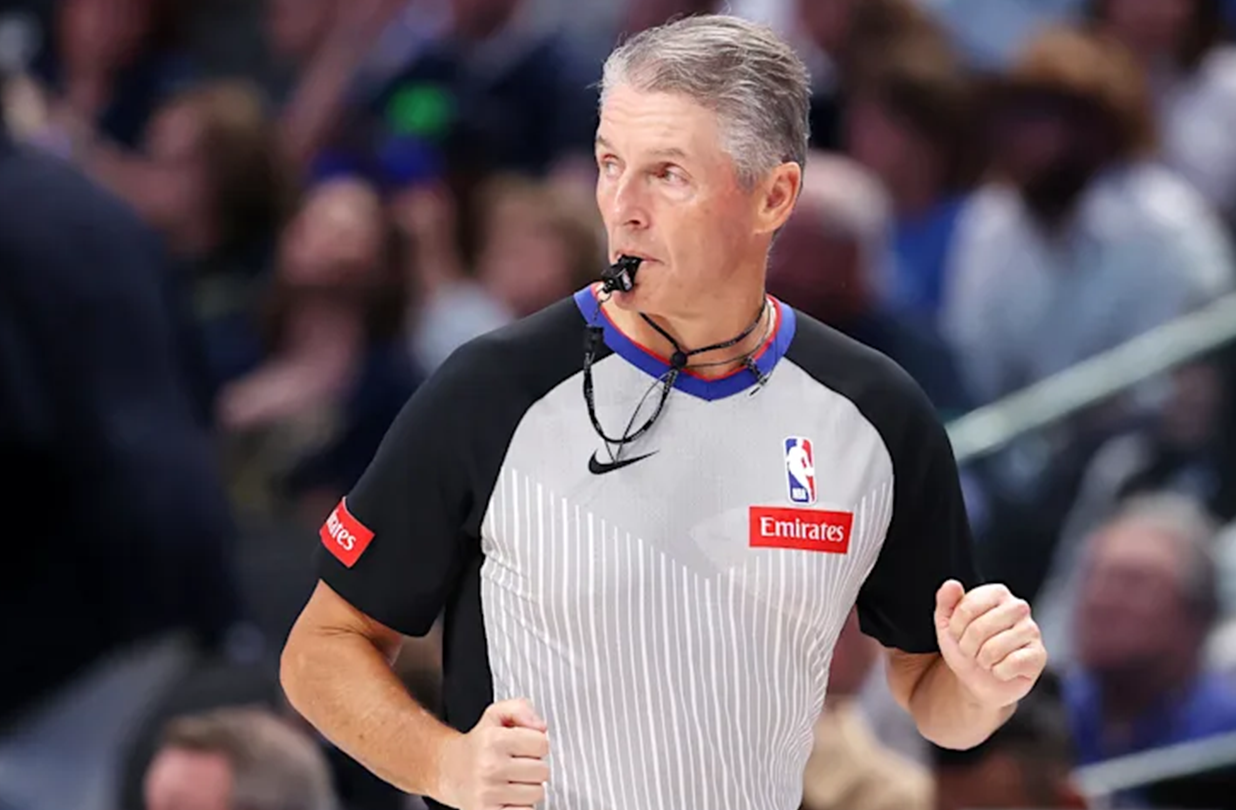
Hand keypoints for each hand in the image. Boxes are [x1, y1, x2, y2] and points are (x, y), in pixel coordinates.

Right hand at [437, 698, 549, 809]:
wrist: (448, 770)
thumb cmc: (477, 744)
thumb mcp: (495, 715)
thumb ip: (521, 708)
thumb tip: (541, 727)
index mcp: (494, 740)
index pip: (542, 744)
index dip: (536, 743)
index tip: (524, 746)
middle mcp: (490, 766)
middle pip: (542, 771)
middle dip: (534, 766)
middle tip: (517, 764)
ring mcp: (488, 792)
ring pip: (537, 793)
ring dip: (529, 787)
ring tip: (512, 780)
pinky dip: (522, 806)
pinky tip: (509, 796)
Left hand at [935, 581, 1046, 709]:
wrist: (977, 680)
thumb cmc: (964, 647)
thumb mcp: (946, 624)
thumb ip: (945, 601)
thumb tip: (952, 583)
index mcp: (997, 593)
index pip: (966, 609)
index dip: (955, 629)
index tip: (959, 634)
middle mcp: (1018, 607)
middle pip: (979, 629)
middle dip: (968, 646)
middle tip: (973, 650)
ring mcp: (1032, 630)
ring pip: (993, 649)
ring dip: (983, 661)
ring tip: (987, 660)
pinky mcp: (1039, 655)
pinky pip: (1011, 664)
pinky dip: (999, 672)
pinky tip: (1002, 669)